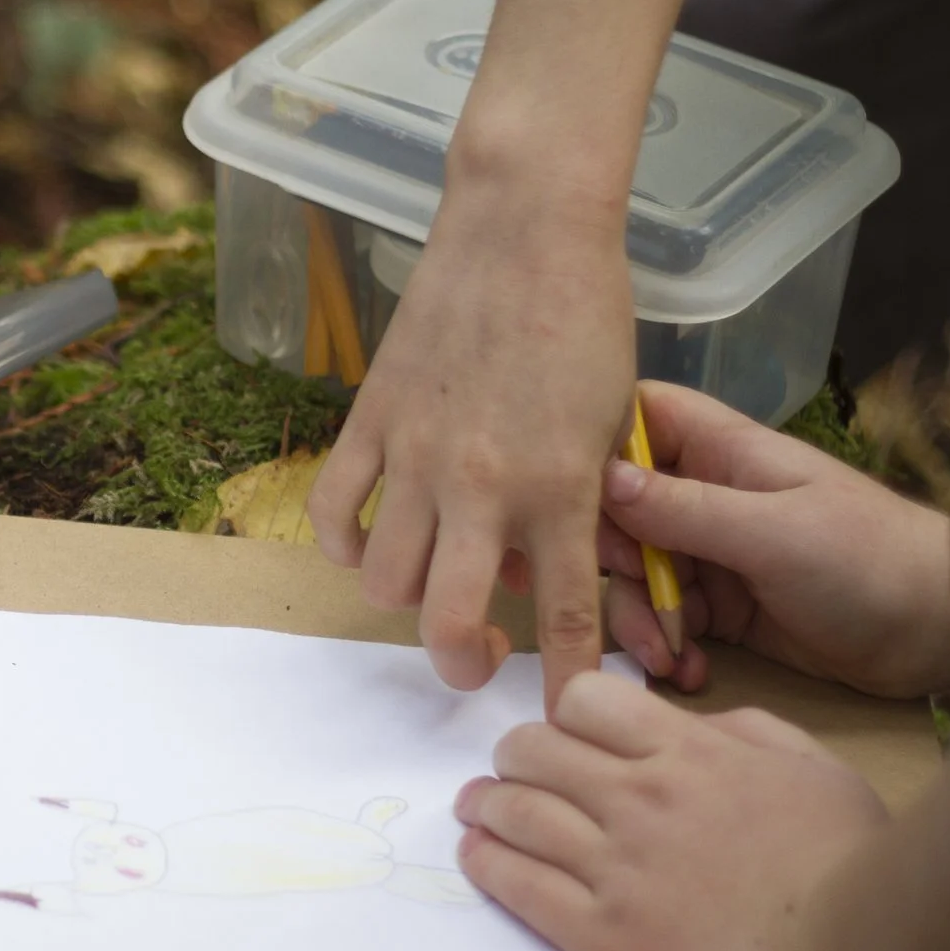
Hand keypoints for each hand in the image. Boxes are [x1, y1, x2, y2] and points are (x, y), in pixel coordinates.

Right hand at [308, 154, 633, 711]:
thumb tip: (558, 573)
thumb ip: (590, 507)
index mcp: (561, 489)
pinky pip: (333, 512)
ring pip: (384, 580)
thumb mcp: (617, 424)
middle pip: (447, 622)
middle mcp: (483, 486)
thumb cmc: (588, 322)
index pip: (563, 619)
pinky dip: (345, 544)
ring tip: (428, 587)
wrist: (523, 231)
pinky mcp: (370, 422)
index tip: (561, 719)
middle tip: (475, 659)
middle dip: (461, 663)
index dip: (561, 684)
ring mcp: (417, 456)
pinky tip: (370, 544)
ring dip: (405, 602)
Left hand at [456, 670, 894, 950]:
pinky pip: (517, 885)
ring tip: (477, 810)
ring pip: (513, 812)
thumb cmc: (853, 860)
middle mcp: (638, 797)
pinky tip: (478, 856)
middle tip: (511, 773)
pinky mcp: (603, 935)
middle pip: (531, 751)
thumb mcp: (810, 765)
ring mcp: (616, 866)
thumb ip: (742, 733)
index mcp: (687, 750)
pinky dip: (485, 863)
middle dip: (514, 757)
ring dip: (484, 805)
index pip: (582, 701)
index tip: (567, 738)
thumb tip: (687, 724)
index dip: (567, 716)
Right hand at [597, 382, 949, 696]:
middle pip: (614, 509)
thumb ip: (684, 509)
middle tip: (627, 601)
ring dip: (639, 620)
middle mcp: (703, 494)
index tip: (568, 497)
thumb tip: (600, 482)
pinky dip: (669, 648)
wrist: (937, 631)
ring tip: (667, 660)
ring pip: (632, 574)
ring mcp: (708, 552)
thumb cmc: (867, 560)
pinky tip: (691, 672)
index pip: (635, 416)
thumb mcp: (772, 532)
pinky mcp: (717, 607)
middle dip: (609, 562)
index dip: (594, 445)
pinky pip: (664, 621)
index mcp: (720, 451)